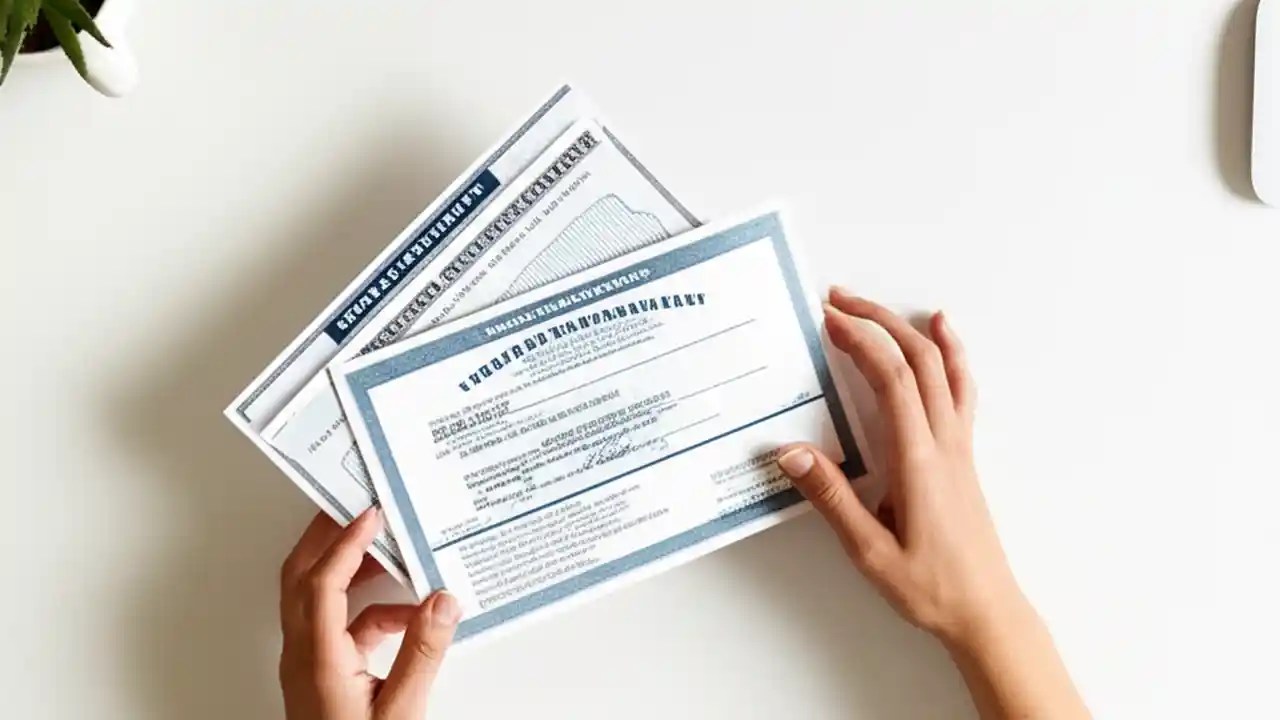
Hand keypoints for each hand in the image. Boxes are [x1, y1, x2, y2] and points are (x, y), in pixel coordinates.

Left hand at [278, 508, 460, 719]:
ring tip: (389, 552)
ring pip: (316, 600)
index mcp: (318, 661)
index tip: (371, 514)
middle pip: (300, 579)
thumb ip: (423, 653)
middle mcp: (303, 657)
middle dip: (325, 537)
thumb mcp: (402, 712)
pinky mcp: (323, 677)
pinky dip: (368, 609)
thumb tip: (442, 600)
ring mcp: (309, 667)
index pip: (322, 584)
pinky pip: (339, 627)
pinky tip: (406, 614)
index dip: (346, 543)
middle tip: (354, 505)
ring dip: (349, 571)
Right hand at [778, 290, 1089, 719]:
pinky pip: (962, 390)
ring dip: (910, 331)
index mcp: (919, 461)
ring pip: (944, 369)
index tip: (830, 318)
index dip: (861, 341)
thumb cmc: (930, 587)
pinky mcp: (964, 458)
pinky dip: (952, 356)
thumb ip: (830, 497)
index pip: (892, 380)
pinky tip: (944, 339)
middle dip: (878, 321)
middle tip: (840, 300)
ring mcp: (960, 448)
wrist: (986, 612)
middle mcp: (945, 444)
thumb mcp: (868, 550)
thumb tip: (789, 452)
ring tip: (883, 306)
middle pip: (919, 360)